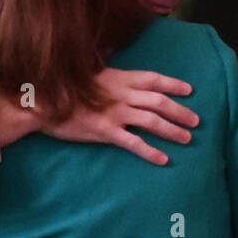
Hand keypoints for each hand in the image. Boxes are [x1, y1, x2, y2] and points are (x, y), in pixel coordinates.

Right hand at [0, 68, 198, 165]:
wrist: (41, 103)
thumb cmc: (64, 88)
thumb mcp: (91, 77)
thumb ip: (111, 81)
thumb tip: (125, 84)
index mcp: (119, 79)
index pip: (153, 79)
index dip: (173, 84)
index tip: (189, 90)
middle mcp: (121, 95)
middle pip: (159, 102)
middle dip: (180, 111)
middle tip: (196, 120)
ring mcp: (114, 113)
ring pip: (152, 122)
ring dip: (172, 130)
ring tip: (187, 139)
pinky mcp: (105, 132)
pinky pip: (134, 143)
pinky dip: (150, 152)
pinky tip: (163, 160)